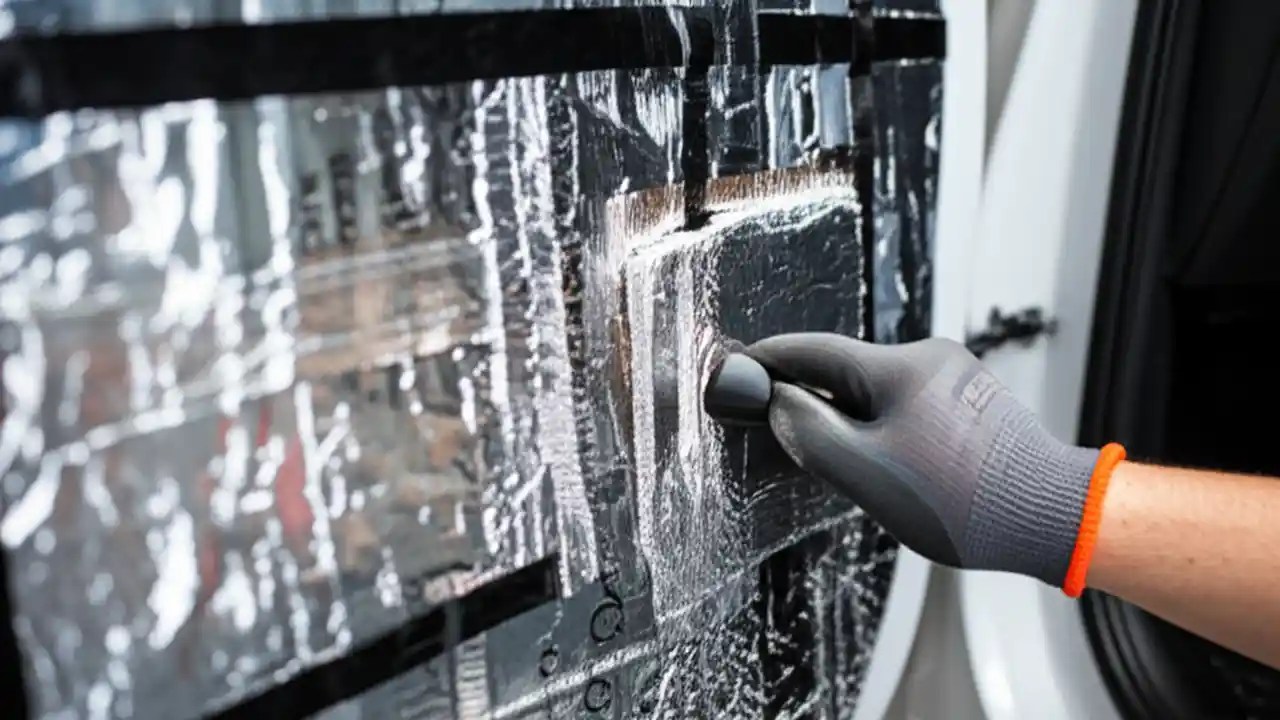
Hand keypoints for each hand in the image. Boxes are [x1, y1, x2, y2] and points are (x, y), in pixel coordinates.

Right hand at [747, 333, 1100, 585]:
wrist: (1052, 515)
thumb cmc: (965, 499)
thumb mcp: (868, 472)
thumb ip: (812, 433)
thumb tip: (779, 402)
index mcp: (901, 366)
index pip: (813, 350)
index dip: (768, 358)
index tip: (735, 364)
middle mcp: (930, 361)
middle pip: (845, 372)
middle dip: (807, 396)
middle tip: (768, 423)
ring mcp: (955, 381)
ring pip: (877, 393)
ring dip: (846, 417)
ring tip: (828, 457)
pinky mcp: (971, 405)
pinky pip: (905, 407)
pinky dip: (879, 426)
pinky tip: (876, 461)